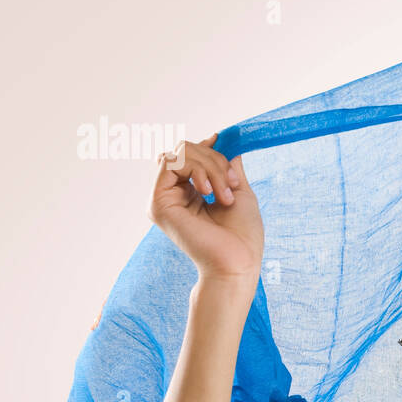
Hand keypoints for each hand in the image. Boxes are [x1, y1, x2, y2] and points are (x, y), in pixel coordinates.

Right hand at [149, 133, 263, 283]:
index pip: (188, 155)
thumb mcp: (238, 190)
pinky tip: (208, 192)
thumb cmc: (243, 235)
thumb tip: (221, 139)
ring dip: (211, 167)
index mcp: (188, 193)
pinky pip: (172, 162)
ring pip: (180, 152)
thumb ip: (227, 166)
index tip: (222, 143)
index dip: (205, 146)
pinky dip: (197, 169)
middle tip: (232, 186)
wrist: (238, 262)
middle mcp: (171, 194)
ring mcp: (162, 198)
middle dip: (215, 160)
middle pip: (185, 149)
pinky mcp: (158, 202)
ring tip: (224, 195)